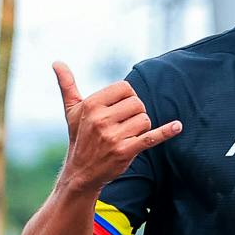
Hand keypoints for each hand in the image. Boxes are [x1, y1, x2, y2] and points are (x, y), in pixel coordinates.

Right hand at [53, 62, 181, 190]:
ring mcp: (113, 136)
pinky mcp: (125, 151)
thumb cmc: (79, 137)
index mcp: (91, 104)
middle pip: (138, 103)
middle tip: (122, 126)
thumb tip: (56, 62)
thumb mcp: (72, 111)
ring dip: (141, 128)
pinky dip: (165, 132)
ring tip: (126, 136)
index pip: (126, 88)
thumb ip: (67, 85)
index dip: (127, 98)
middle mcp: (101, 119)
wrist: (80, 173)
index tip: (118, 110)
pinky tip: (177, 126)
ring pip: (145, 119)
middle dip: (135, 113)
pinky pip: (151, 137)